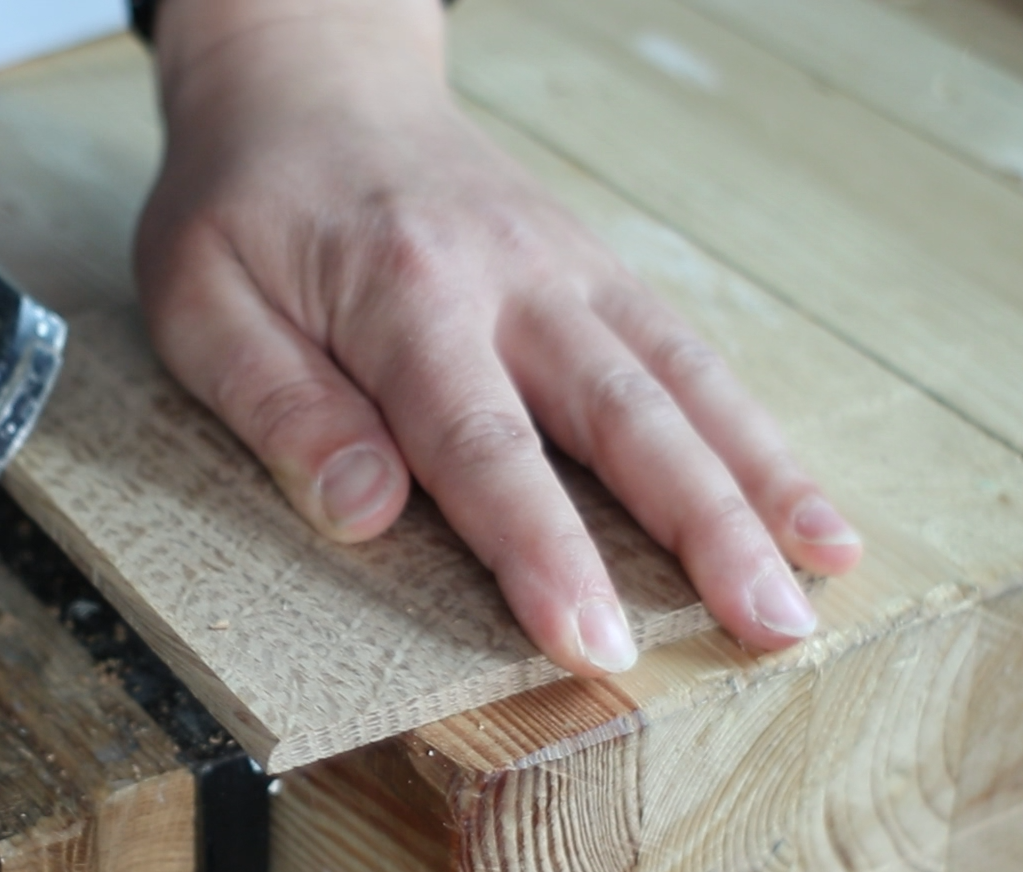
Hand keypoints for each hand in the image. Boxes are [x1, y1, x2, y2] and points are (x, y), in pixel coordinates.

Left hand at [138, 0, 862, 675]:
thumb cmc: (244, 202)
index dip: (544, 550)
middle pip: (624, 413)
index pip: (483, 445)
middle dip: (705, 528)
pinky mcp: (595, 272)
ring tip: (822, 575)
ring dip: (759, 482)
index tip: (594, 640)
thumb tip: (364, 510)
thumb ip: (277, 402)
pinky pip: (686, 353)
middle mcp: (511, 278)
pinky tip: (799, 501)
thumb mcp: (200, 299)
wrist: (311, 80)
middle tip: (769, 630)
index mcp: (405, 292)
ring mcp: (567, 270)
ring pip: (683, 380)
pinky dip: (752, 430)